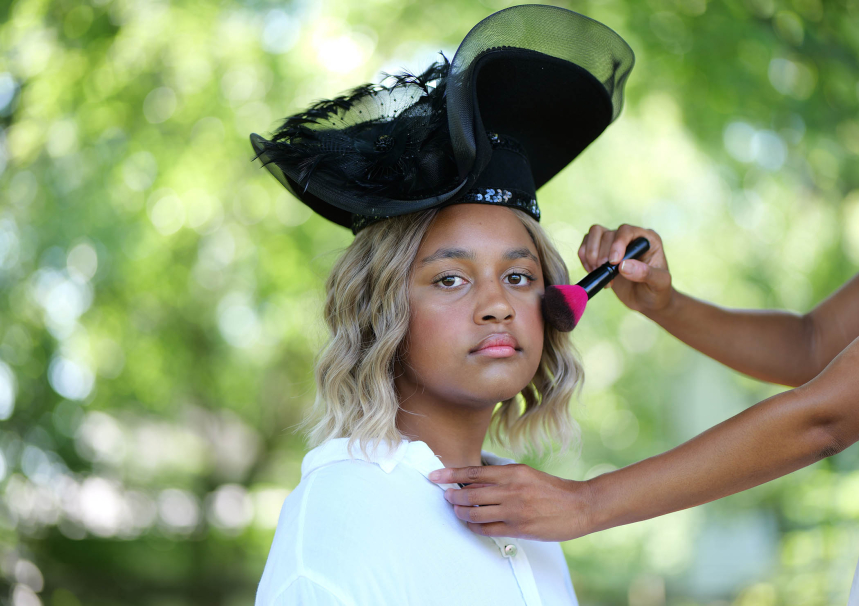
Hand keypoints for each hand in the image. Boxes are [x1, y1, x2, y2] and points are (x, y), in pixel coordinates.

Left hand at [427, 464, 593, 541]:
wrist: (579, 506)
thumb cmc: (553, 489)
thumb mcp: (527, 473)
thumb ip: (503, 476)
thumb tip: (475, 478)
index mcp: (512, 472)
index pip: (473, 472)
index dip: (450, 474)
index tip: (435, 475)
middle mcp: (511, 490)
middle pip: (470, 493)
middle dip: (452, 495)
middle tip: (445, 496)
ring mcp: (514, 510)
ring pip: (475, 512)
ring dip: (460, 511)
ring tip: (456, 509)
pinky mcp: (518, 528)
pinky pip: (487, 529)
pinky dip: (474, 527)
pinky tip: (470, 524)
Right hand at [578, 224, 673, 315]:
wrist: (647, 302)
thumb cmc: (657, 291)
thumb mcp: (659, 283)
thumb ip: (646, 273)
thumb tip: (623, 266)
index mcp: (647, 239)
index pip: (626, 231)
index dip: (617, 244)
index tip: (613, 262)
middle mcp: (630, 237)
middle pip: (607, 234)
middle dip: (602, 255)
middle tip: (607, 274)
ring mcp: (614, 244)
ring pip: (594, 234)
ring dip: (591, 254)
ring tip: (598, 272)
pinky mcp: (601, 253)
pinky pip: (586, 246)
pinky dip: (584, 258)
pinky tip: (593, 272)